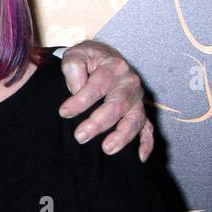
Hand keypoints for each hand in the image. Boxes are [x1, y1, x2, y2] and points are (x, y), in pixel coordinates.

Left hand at [59, 40, 154, 160]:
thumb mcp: (76, 54)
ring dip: (122, 136)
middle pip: (117, 105)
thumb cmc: (87, 59)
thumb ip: (73, 67)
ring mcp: (137, 99)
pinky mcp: (139, 111)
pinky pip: (147, 128)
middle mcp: (129, 83)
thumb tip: (76, 89)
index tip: (64, 112)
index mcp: (114, 67)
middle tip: (80, 136)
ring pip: (135, 119)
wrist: (103, 57)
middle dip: (99, 122)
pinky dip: (146, 143)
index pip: (97, 86)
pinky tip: (139, 157)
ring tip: (107, 149)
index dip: (80, 100)